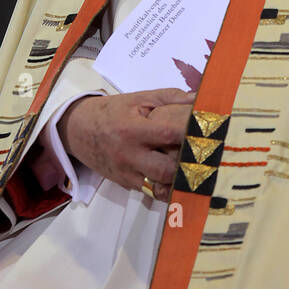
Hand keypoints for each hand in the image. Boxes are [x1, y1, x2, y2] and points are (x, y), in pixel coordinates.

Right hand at [58, 89, 195, 201]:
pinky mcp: (126, 184)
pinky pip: (151, 191)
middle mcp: (129, 155)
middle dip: (187, 165)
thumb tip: (198, 97)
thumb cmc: (113, 111)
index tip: (210, 133)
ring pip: (160, 187)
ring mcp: (127, 173)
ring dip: (179, 180)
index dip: (189, 135)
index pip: (167, 135)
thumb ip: (169, 97)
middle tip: (206, 157)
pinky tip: (179, 179)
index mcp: (132, 130)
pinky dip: (166, 187)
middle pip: (166, 169)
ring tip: (196, 171)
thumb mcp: (138, 98)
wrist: (78, 131)